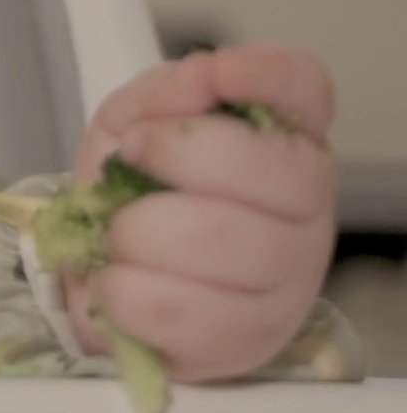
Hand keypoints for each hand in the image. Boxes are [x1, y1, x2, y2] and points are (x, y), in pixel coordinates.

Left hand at [63, 47, 337, 381]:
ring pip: (213, 241)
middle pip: (266, 169)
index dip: (268, 76)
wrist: (106, 276)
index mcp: (285, 141)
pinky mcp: (247, 340)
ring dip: (132, 231)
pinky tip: (120, 282)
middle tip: (129, 160)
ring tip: (117, 235)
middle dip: (170, 156)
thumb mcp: (132, 124)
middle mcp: (306, 209)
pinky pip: (175, 310)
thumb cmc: (135, 193)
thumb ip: (162, 95)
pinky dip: (121, 291)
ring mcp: (288, 282)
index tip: (217, 72)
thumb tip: (198, 79)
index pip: (305, 93)